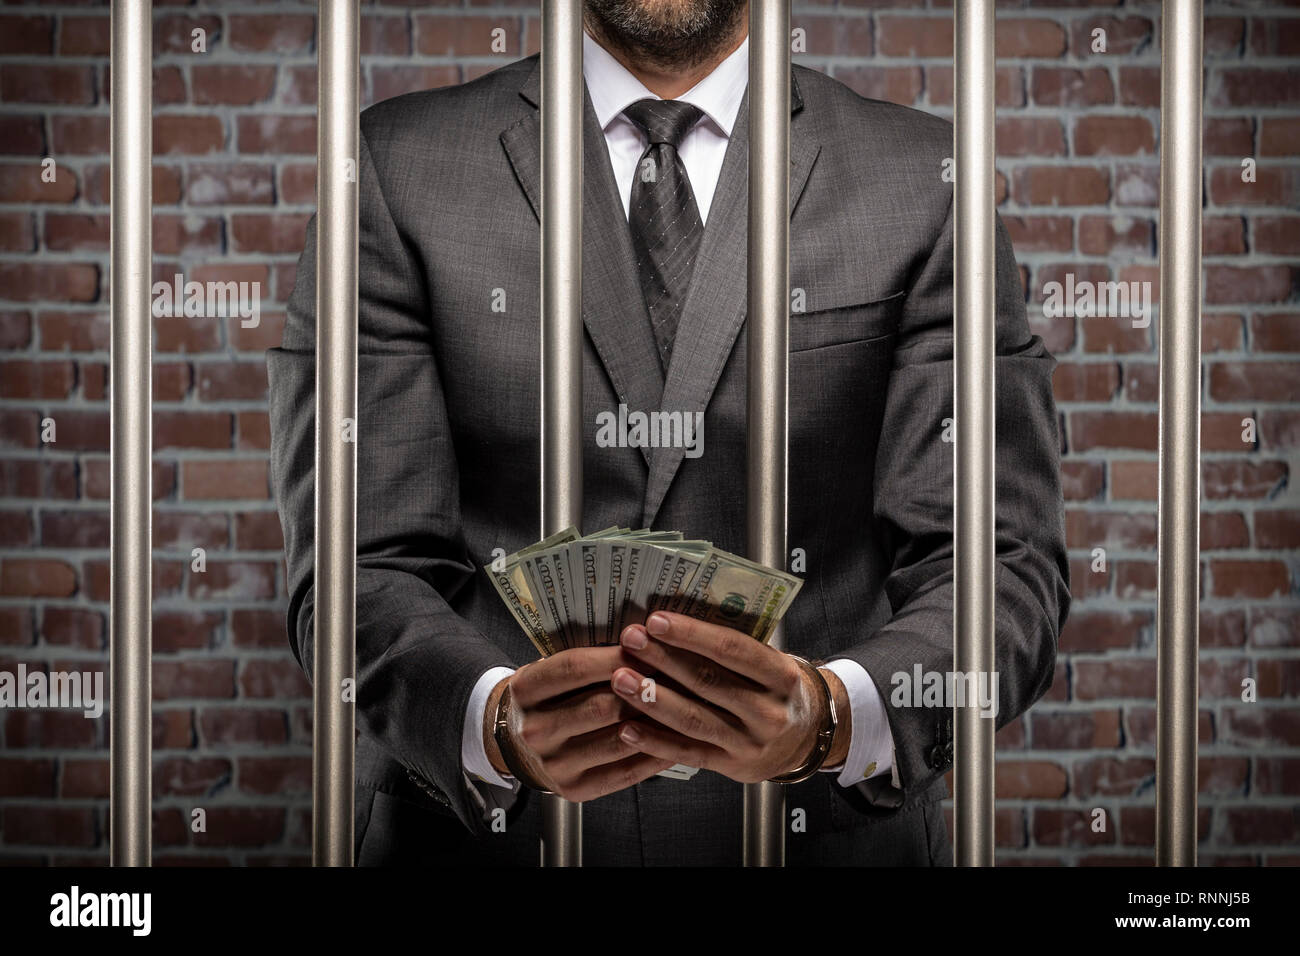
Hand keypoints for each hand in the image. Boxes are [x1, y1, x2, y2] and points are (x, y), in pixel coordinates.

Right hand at [482, 646, 676, 801]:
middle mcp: (534, 729)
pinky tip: (677, 740)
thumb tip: (644, 642)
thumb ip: (587, 659)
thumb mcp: (551, 670)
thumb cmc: (547, 699)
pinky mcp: (574, 789)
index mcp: (526, 690)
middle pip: (602, 706)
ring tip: (686, 706)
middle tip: (680, 676)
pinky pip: (625, 772)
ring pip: (619, 740)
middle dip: (645, 690)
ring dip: (657, 723)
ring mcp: (553, 763)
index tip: (651, 646)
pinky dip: (656, 755)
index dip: (618, 657)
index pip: (575, 668)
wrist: (518, 744)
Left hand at [611, 612, 850, 782]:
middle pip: (708, 681)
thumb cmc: (776, 689)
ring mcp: (751, 742)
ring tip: (620, 680)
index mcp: (780, 675)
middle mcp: (769, 711)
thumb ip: (733, 648)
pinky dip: (655, 742)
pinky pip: (688, 753)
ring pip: (694, 719)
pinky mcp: (732, 767)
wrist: (807, 737)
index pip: (732, 649)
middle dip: (663, 659)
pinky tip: (628, 728)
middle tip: (630, 641)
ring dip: (652, 698)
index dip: (692, 634)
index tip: (657, 620)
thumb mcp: (771, 663)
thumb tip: (676, 623)